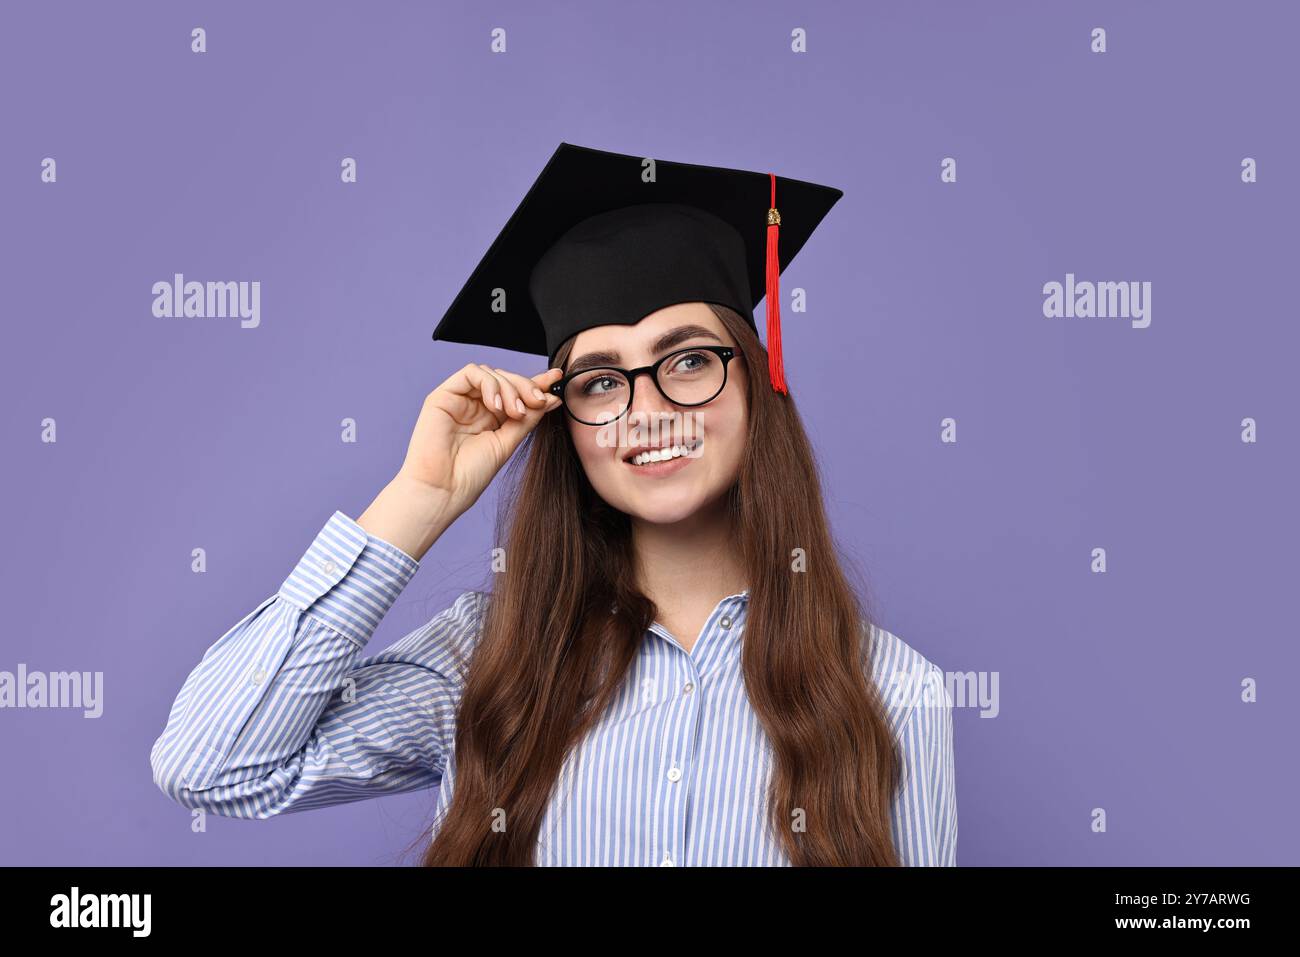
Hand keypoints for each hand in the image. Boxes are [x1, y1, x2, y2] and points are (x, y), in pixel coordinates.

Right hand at [396, 363, 564, 517]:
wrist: (444, 490)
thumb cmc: (471, 474)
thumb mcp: (508, 442)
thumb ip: (527, 419)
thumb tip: (552, 398)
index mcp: (492, 418)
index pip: (516, 393)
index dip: (537, 383)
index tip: (557, 380)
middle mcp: (475, 406)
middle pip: (505, 379)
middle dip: (526, 386)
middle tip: (539, 401)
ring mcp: (460, 400)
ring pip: (491, 374)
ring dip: (510, 388)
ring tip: (515, 412)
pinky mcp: (443, 396)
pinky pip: (471, 373)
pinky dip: (490, 384)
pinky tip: (496, 406)